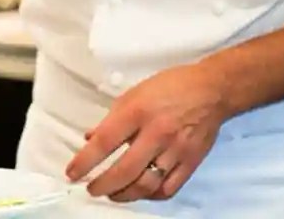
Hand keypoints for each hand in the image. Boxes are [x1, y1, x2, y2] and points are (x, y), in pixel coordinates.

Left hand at [66, 63, 230, 202]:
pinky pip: (168, 189)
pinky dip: (150, 195)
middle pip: (125, 170)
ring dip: (124, 194)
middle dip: (102, 185)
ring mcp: (176, 150)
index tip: (72, 172)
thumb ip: (111, 119)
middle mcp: (156, 133)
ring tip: (112, 194)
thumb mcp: (133, 93)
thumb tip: (89, 139)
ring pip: (146, 185)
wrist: (211, 91)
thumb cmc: (169, 87)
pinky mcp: (191, 162)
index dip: (85, 161)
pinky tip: (139, 192)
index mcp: (138, 111)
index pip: (105, 142)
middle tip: (91, 188)